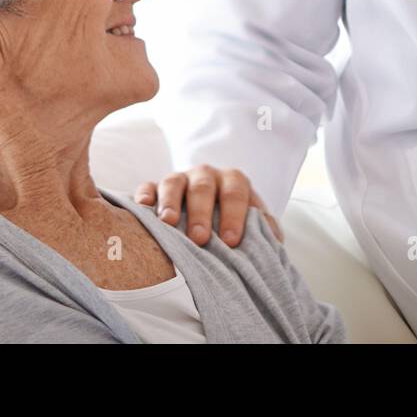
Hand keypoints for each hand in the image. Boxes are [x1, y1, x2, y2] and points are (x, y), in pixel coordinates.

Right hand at [134, 165, 283, 246]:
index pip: (235, 193)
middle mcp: (206, 175)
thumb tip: (273, 241)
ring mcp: (180, 179)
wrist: (213, 210)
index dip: (234, 215)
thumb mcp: (253, 222)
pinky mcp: (157, 187)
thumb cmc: (234, 221)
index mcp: (233, 181)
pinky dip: (145, 195)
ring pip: (173, 182)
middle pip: (203, 188)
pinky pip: (148, 186)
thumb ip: (264, 229)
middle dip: (201, 213)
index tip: (231, 241)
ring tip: (167, 222)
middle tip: (200, 238)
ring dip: (170, 201)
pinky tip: (142, 208)